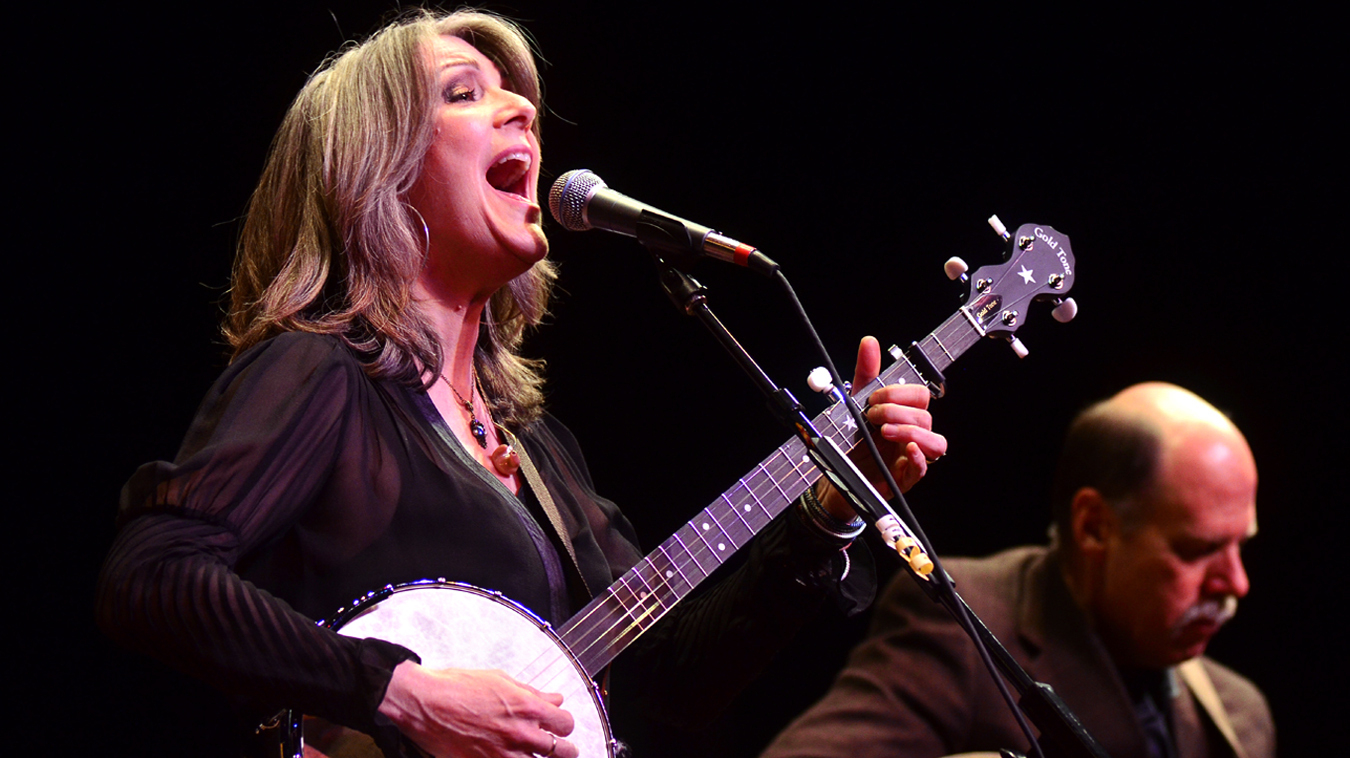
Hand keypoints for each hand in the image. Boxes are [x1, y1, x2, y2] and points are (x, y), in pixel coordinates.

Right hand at [378, 661, 577, 757]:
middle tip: (559, 748)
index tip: (559, 725)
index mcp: (526, 707)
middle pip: (563, 751)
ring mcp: (504, 753)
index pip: (565, 724)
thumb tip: (554, 699)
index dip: (564, 724)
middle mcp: (520, 733)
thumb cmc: (458, 687)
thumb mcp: (501, 680)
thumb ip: (532, 692)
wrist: (426, 704)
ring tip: (536, 755)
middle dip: (564, 748)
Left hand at [818, 337, 946, 521]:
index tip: (872, 398)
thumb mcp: (856, 402)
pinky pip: (925, 467)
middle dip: (897, 411)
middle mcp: (914, 433)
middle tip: (872, 416)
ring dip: (909, 432)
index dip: (898, 393)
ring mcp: (913, 455)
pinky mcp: (907, 476)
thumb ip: (865, 373)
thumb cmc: (855, 437)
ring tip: (883, 431)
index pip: (920, 395)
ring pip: (935, 441)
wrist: (837, 471)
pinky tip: (907, 450)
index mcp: (906, 413)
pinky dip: (918, 457)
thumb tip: (869, 342)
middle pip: (926, 416)